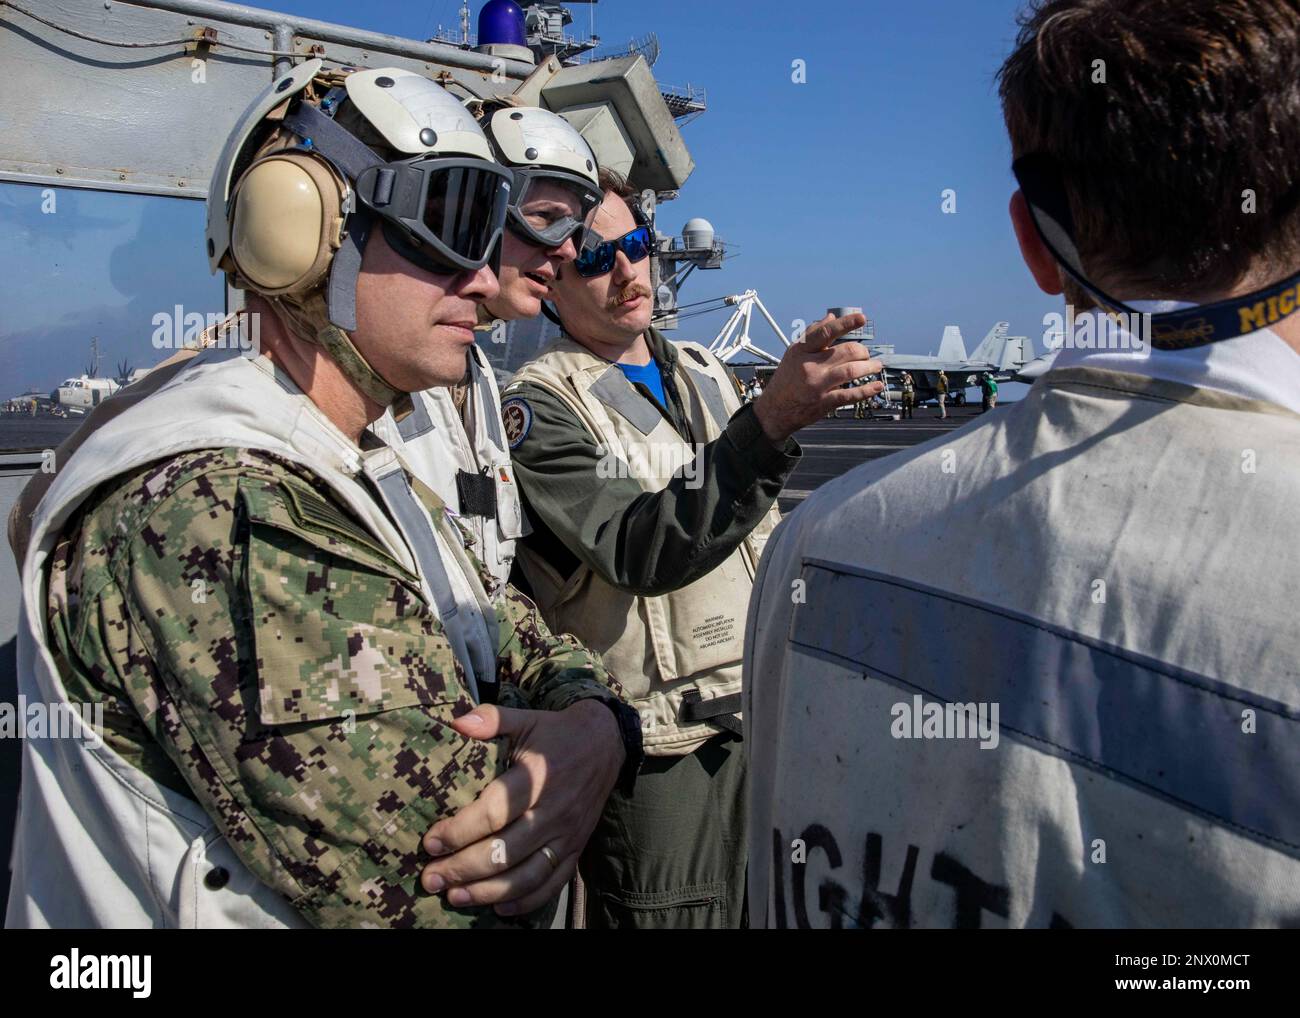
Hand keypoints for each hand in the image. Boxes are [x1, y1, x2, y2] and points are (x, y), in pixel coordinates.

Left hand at [420, 699, 623, 916]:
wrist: (606, 743)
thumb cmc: (556, 733)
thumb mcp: (526, 719)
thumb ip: (491, 719)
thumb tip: (456, 722)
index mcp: (537, 778)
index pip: (494, 812)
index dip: (459, 831)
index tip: (430, 841)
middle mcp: (553, 811)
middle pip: (504, 850)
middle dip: (462, 868)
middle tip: (430, 878)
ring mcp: (567, 834)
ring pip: (526, 874)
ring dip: (488, 891)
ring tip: (454, 896)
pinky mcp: (577, 848)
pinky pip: (552, 883)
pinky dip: (525, 901)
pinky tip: (497, 908)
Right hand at [752, 311, 883, 441]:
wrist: (774, 410)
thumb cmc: (786, 379)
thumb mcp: (793, 354)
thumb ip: (812, 334)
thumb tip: (830, 317)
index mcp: (801, 351)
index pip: (825, 332)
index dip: (845, 324)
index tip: (862, 318)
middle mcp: (809, 366)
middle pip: (845, 351)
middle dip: (862, 351)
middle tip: (866, 354)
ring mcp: (817, 385)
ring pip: (850, 371)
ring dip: (869, 367)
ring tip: (876, 366)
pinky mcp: (823, 403)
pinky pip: (849, 395)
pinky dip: (866, 390)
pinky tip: (876, 386)